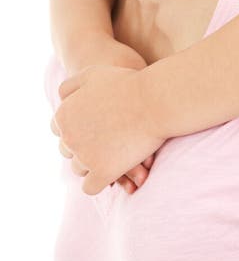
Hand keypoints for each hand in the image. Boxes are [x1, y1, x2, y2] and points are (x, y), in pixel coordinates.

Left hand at [51, 65, 164, 194]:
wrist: (156, 100)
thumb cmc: (128, 84)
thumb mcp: (93, 74)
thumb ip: (71, 86)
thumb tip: (61, 101)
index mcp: (63, 115)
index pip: (60, 130)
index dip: (79, 128)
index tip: (97, 126)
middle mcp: (69, 138)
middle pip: (68, 150)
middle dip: (84, 147)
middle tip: (108, 141)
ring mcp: (85, 157)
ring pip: (79, 169)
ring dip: (93, 164)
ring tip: (114, 156)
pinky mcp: (103, 172)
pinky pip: (91, 187)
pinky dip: (101, 181)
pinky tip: (114, 172)